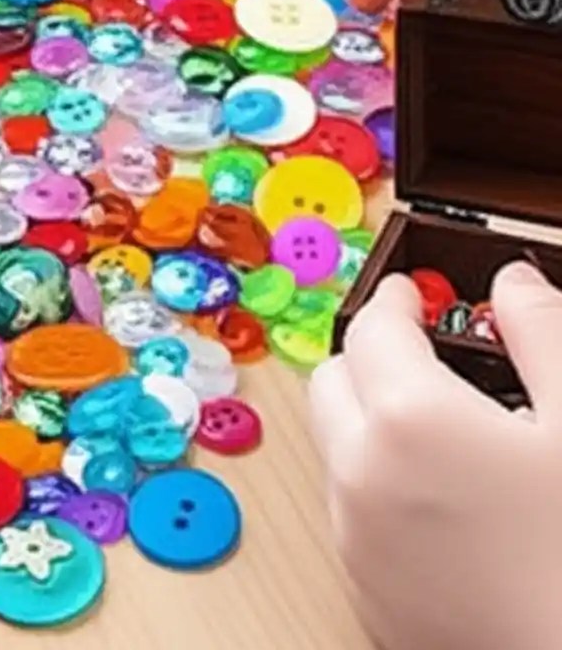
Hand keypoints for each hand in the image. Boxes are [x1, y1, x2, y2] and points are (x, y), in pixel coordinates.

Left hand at [309, 263, 561, 649]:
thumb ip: (544, 335)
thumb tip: (514, 287)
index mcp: (409, 422)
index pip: (371, 328)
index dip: (395, 300)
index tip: (411, 294)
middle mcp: (361, 476)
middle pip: (331, 382)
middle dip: (369, 357)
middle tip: (423, 356)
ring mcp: (354, 535)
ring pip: (334, 446)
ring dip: (368, 420)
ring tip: (446, 430)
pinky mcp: (362, 584)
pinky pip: (348, 507)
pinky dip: (376, 481)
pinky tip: (444, 495)